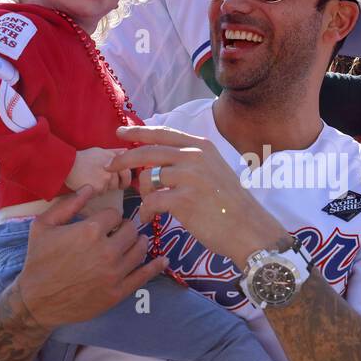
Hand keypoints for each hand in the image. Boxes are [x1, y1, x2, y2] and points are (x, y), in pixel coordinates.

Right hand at [13, 185, 167, 330]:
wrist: (36, 301)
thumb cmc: (38, 260)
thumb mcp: (43, 225)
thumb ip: (69, 204)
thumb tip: (91, 187)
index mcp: (90, 230)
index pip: (115, 214)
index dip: (109, 218)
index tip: (103, 224)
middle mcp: (106, 250)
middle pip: (131, 230)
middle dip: (125, 229)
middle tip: (119, 233)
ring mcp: (114, 273)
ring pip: (141, 249)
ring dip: (138, 243)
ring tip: (134, 242)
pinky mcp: (118, 292)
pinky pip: (145, 275)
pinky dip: (156, 266)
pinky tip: (163, 260)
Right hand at [65, 147, 129, 194]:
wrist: (67, 165)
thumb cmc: (82, 158)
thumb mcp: (99, 151)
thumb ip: (114, 152)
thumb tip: (125, 150)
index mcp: (113, 158)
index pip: (127, 172)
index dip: (125, 179)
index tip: (122, 182)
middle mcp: (112, 168)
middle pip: (119, 183)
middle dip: (114, 185)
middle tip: (104, 183)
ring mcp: (106, 178)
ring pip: (109, 189)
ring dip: (103, 188)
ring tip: (92, 181)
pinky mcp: (99, 188)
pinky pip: (100, 193)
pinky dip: (95, 192)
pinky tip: (88, 184)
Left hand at [111, 125, 288, 262]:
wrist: (248, 229)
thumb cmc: (230, 205)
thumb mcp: (214, 171)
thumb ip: (189, 161)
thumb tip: (157, 162)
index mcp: (202, 147)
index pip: (163, 133)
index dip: (138, 132)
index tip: (120, 133)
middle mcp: (195, 157)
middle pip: (148, 152)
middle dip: (124, 159)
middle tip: (111, 167)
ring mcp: (189, 177)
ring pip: (148, 178)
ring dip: (144, 194)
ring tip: (150, 207)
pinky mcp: (183, 200)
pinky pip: (151, 202)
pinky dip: (146, 212)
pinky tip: (150, 219)